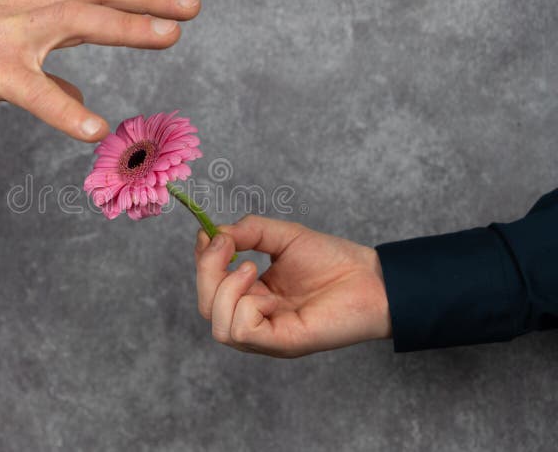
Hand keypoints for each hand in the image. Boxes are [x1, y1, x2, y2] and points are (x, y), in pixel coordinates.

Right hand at [0, 0, 200, 140]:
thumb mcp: (10, 57)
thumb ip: (51, 76)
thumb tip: (82, 101)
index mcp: (34, 5)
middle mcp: (28, 9)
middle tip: (193, 4)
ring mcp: (10, 37)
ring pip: (75, 18)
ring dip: (126, 25)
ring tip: (171, 35)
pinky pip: (33, 91)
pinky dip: (66, 111)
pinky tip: (96, 131)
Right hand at [195, 215, 391, 356]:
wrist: (374, 279)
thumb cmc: (334, 261)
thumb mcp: (283, 236)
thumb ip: (249, 232)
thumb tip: (213, 233)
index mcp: (252, 297)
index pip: (208, 288)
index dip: (202, 260)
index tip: (210, 235)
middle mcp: (256, 319)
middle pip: (206, 307)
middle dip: (207, 272)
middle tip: (228, 247)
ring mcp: (268, 335)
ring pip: (218, 325)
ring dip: (226, 290)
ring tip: (251, 268)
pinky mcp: (283, 343)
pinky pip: (243, 331)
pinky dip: (246, 306)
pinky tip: (266, 292)